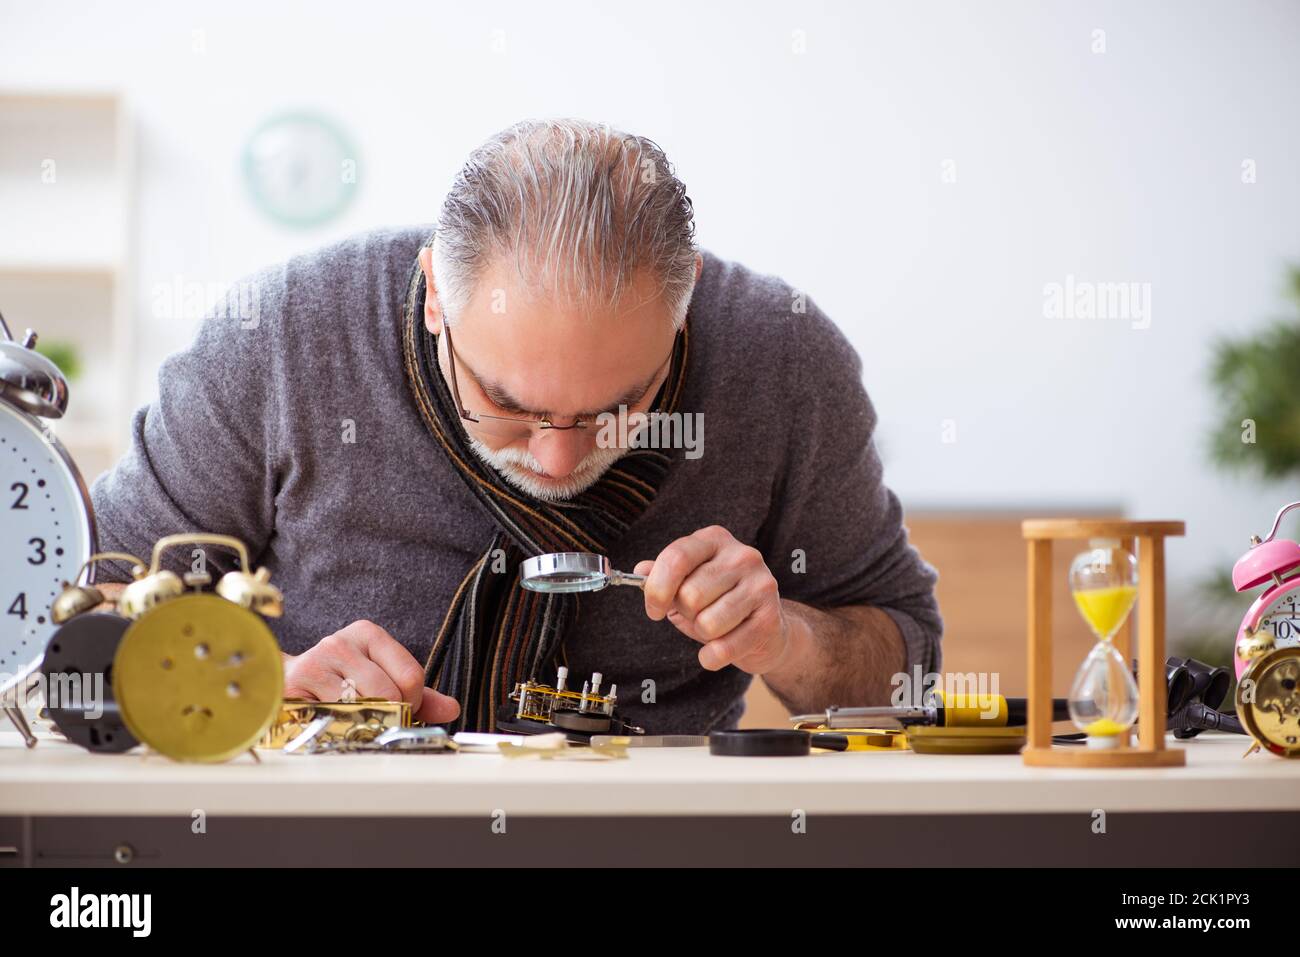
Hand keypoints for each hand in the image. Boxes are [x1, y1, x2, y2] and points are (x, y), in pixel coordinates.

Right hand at [282, 620, 460, 724]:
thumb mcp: (380, 677)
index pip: (411, 675)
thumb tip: (451, 709)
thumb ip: (417, 693)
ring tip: (350, 721)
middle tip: (376, 722)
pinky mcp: (294, 686)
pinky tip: (331, 723)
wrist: (283, 681)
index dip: (413, 703)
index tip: (403, 711)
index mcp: (367, 634)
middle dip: (387, 716)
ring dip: (359, 724)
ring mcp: (315, 663)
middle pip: (387, 694)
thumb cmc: (336, 681)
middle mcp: (340, 642)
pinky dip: (336, 728)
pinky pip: (329, 718)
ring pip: (359, 708)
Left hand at [634, 525, 789, 673]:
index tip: (654, 609)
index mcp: (715, 540)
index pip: (677, 558)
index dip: (657, 589)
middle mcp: (742, 556)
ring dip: (702, 634)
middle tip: (697, 615)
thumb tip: (640, 571)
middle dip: (685, 614)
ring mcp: (761, 585)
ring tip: (715, 628)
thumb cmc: (720, 604)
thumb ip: (662, 576)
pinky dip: (712, 656)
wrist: (767, 629)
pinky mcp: (771, 618)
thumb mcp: (688, 584)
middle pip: (689, 595)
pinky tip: (719, 649)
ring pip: (707, 623)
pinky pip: (723, 648)